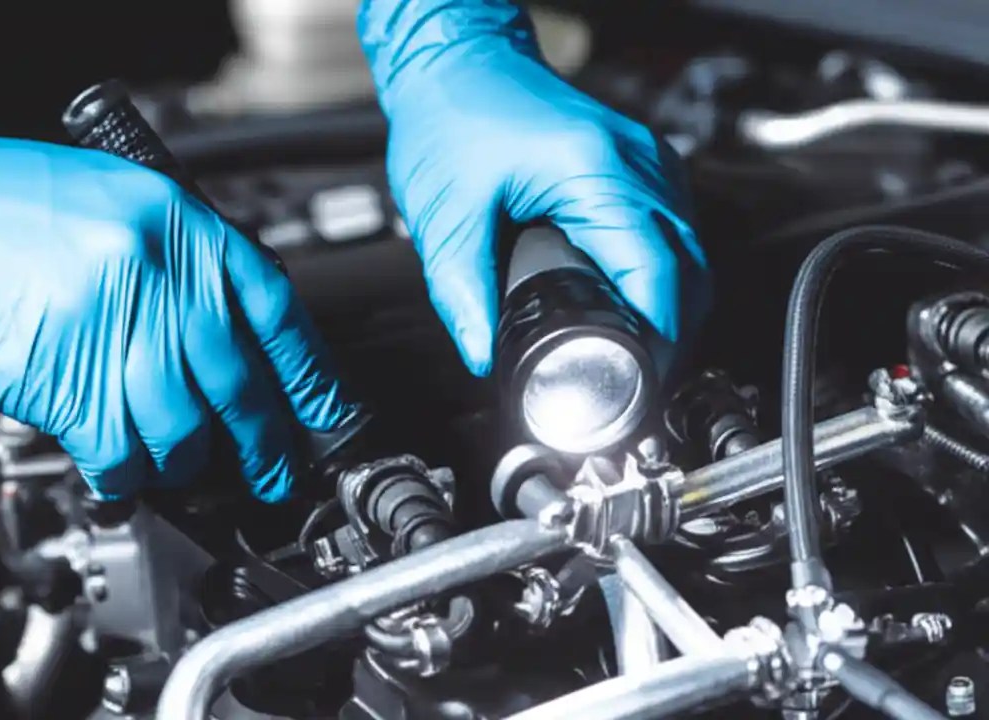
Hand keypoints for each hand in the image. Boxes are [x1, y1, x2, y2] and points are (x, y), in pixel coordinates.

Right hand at [0, 50, 351, 501]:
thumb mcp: (109, 201)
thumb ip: (172, 264)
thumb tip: (215, 336)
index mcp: (177, 221)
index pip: (275, 312)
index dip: (310, 376)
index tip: (323, 414)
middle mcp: (157, 271)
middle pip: (238, 384)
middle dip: (263, 444)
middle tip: (272, 472)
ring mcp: (110, 325)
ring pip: (182, 429)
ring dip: (184, 464)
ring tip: (178, 470)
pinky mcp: (59, 378)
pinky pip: (117, 450)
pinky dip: (123, 474)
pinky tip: (118, 472)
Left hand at [359, 0, 708, 375]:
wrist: (457, 59)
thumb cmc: (451, 115)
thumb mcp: (445, 214)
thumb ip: (462, 292)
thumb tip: (482, 353)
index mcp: (595, 172)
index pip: (657, 273)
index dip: (659, 337)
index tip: (644, 377)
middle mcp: (635, 161)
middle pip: (691, 268)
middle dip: (674, 330)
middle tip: (639, 376)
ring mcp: (646, 157)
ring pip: (691, 249)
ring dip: (673, 301)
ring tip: (637, 347)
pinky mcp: (640, 160)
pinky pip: (675, 225)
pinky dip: (665, 268)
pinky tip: (634, 297)